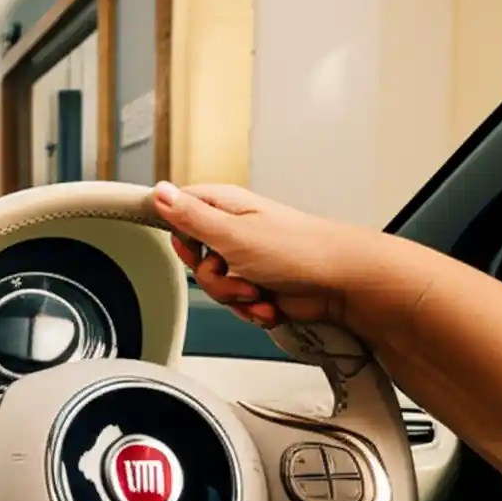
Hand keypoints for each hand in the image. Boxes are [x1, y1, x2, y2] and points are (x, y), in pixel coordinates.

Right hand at [152, 182, 374, 327]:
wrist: (342, 284)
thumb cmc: (300, 249)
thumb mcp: (233, 232)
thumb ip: (190, 216)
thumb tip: (160, 191)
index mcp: (225, 206)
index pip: (179, 209)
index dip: (174, 229)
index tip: (184, 244)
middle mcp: (235, 230)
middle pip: (193, 257)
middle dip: (210, 276)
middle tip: (230, 270)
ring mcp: (246, 259)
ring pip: (214, 285)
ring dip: (233, 296)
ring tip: (258, 290)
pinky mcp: (258, 285)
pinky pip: (235, 302)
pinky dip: (250, 309)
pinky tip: (267, 303)